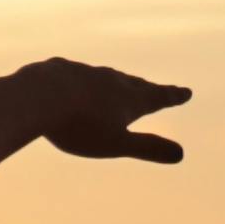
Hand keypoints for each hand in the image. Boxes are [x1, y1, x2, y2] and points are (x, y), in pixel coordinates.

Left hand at [13, 54, 187, 166]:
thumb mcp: (116, 144)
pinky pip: (75, 73)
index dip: (173, 96)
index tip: (186, 92)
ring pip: (105, 76)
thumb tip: (181, 154)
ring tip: (119, 83)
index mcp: (128, 98)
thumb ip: (148, 148)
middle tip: (159, 89)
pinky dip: (82, 78)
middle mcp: (110, 80)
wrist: (38, 96)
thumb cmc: (79, 126)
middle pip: (134, 84)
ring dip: (116, 81)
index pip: (157, 96)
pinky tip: (75, 79)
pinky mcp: (60, 69)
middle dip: (147, 89)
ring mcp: (84, 71)